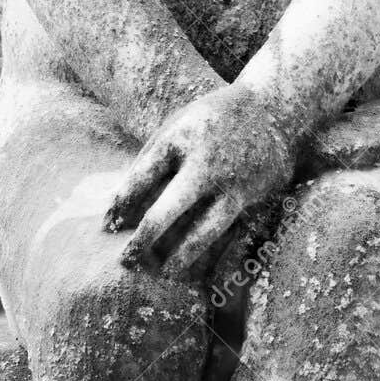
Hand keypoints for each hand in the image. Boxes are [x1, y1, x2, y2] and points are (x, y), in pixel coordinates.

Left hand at [104, 85, 294, 274]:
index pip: (140, 178)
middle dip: (143, 239)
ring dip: (180, 256)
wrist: (272, 108)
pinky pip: (230, 234)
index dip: (120, 206)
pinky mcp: (252, 197)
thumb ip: (149, 159)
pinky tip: (201, 267)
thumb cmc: (211, 120)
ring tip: (165, 272)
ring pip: (203, 231)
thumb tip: (115, 203)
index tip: (107, 227)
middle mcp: (205, 162)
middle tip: (125, 260)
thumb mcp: (176, 124)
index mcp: (179, 139)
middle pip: (167, 210)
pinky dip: (216, 254)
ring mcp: (232, 182)